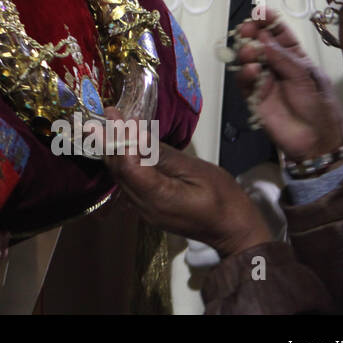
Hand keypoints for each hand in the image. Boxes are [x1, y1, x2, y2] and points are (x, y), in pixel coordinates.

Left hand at [103, 114, 270, 257]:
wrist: (233, 230)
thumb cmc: (223, 199)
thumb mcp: (196, 170)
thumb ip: (162, 154)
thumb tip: (137, 134)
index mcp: (158, 199)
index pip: (128, 166)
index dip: (120, 139)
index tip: (118, 115)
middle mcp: (144, 207)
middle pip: (118, 171)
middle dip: (111, 141)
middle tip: (109, 113)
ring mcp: (144, 210)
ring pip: (120, 176)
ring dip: (115, 149)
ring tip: (112, 123)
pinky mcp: (148, 207)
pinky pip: (129, 182)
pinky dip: (125, 161)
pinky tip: (126, 144)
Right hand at [232, 8, 342, 160]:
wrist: (316, 141)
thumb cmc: (320, 107)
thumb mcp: (308, 77)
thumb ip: (284, 58)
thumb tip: (262, 39)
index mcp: (294, 56)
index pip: (278, 33)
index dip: (269, 21)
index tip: (260, 12)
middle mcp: (277, 64)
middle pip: (258, 42)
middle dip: (252, 33)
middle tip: (248, 30)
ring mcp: (264, 79)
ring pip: (247, 59)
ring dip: (246, 52)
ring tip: (250, 53)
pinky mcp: (253, 96)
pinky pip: (244, 81)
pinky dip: (245, 73)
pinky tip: (253, 72)